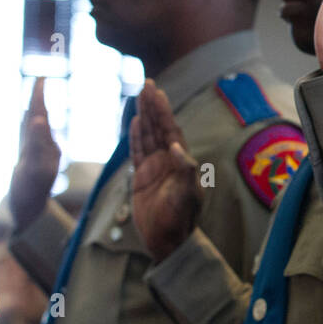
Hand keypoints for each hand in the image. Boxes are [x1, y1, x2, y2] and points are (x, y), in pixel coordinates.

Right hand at [9, 78, 59, 229]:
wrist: (29, 212)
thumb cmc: (30, 193)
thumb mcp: (33, 169)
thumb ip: (35, 145)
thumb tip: (39, 120)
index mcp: (47, 145)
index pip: (41, 114)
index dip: (39, 96)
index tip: (41, 77)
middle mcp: (44, 147)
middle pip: (40, 116)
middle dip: (39, 97)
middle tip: (40, 76)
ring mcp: (36, 153)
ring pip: (35, 125)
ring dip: (36, 107)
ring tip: (37, 90)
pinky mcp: (29, 160)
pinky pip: (29, 136)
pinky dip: (29, 123)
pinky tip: (30, 117)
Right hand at [130, 79, 202, 262]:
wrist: (167, 240)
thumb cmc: (181, 218)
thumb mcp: (187, 193)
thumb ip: (184, 169)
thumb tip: (175, 147)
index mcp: (181, 160)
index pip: (170, 129)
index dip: (163, 110)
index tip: (157, 91)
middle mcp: (168, 159)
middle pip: (158, 126)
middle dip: (153, 106)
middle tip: (147, 84)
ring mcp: (154, 167)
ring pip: (147, 136)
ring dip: (144, 116)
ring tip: (139, 96)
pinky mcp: (141, 178)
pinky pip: (137, 152)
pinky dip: (135, 137)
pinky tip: (135, 122)